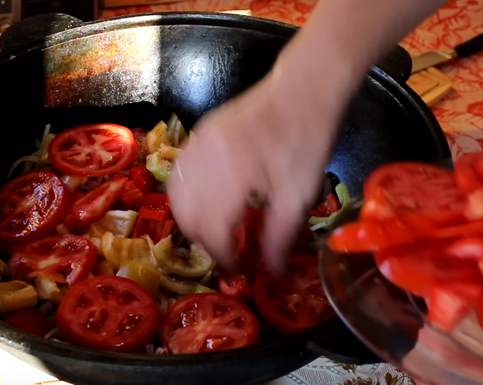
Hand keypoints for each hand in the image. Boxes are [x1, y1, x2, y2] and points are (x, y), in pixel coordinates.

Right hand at [167, 62, 344, 272]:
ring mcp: (197, 143)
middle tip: (228, 249)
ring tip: (215, 229)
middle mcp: (205, 159)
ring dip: (191, 219)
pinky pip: (179, 173)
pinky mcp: (199, 134)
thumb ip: (280, 236)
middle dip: (204, 240)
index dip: (223, 256)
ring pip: (176, 195)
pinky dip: (187, 195)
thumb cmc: (306, 141)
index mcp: (232, 175)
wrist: (303, 88)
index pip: (213, 230)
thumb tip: (273, 274)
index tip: (238, 268)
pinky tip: (206, 201)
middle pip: (187, 215)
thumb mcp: (299, 194)